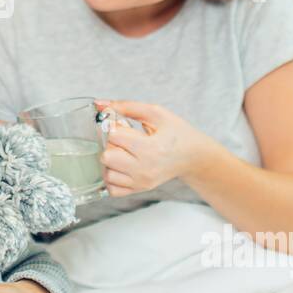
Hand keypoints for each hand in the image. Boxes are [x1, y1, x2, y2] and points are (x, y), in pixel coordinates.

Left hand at [94, 99, 216, 196]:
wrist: (193, 156)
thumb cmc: (176, 132)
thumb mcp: (157, 113)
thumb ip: (127, 106)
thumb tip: (99, 104)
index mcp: (151, 148)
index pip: (114, 136)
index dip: (115, 127)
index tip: (124, 125)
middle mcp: (145, 168)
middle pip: (107, 157)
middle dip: (111, 145)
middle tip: (124, 140)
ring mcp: (141, 182)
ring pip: (107, 174)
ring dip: (110, 162)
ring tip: (124, 153)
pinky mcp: (140, 189)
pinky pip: (113, 189)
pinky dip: (112, 177)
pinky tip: (121, 167)